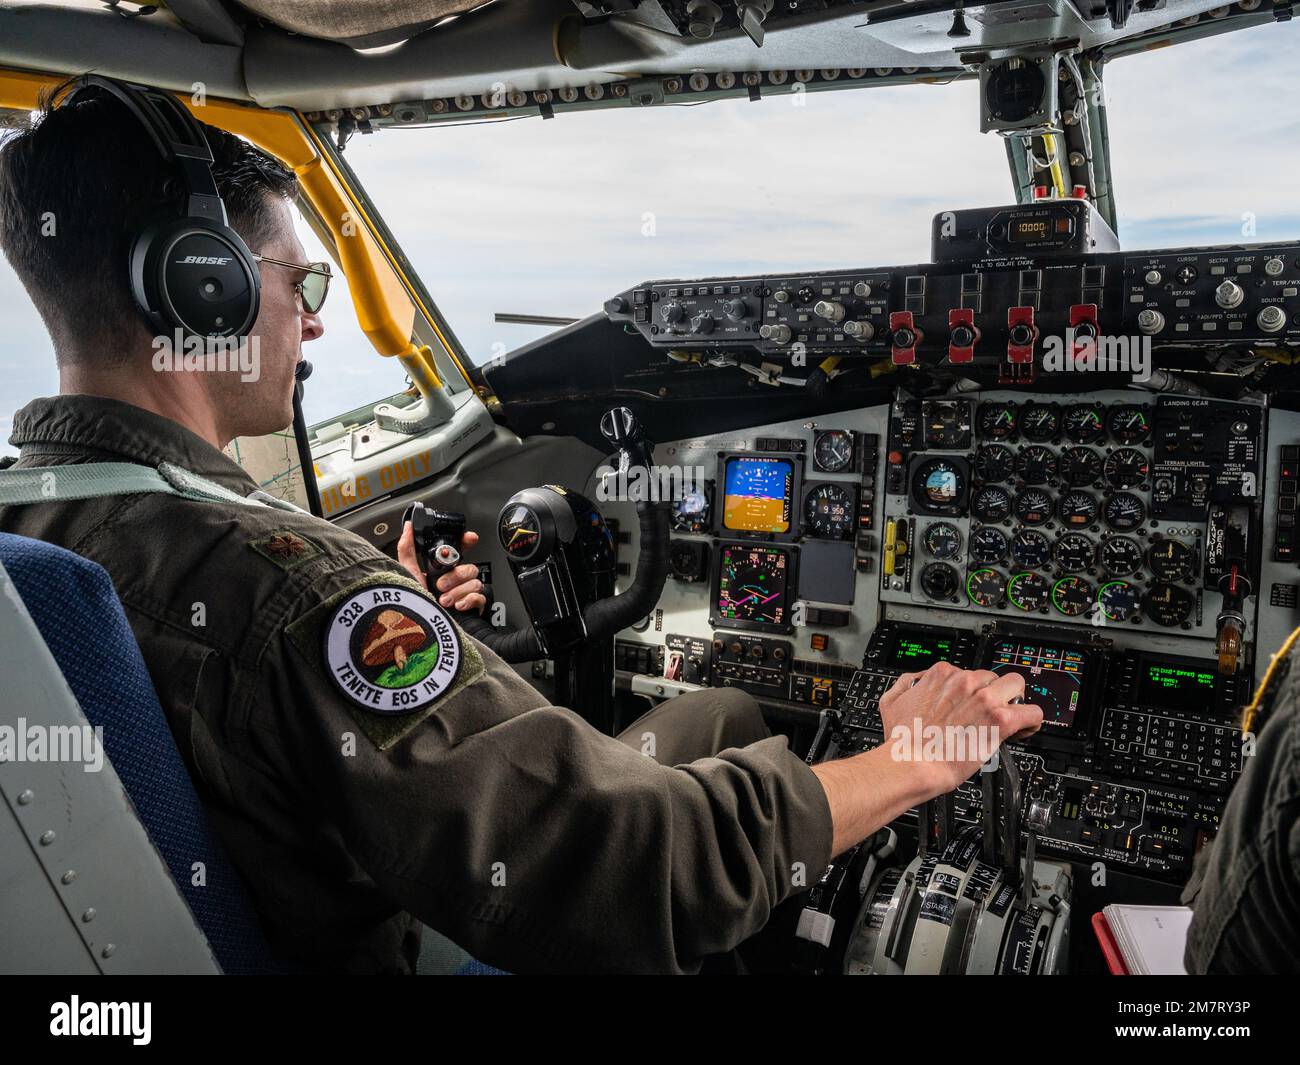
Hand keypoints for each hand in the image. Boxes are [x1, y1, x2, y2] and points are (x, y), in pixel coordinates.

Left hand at [397, 523, 487, 614]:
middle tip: (440, 585)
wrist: (423, 632)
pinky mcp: (474, 606)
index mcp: (441, 570)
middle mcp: (455, 580)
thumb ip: (407, 549)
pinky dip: (468, 600)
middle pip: (468, 566)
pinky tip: (457, 606)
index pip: (460, 551)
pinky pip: (480, 595)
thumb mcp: (407, 573)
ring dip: (457, 591)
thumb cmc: (414, 605)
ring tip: (444, 601)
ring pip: (474, 581)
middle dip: (455, 576)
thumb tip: (408, 528)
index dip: (466, 543)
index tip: (469, 538)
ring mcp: (466, 593)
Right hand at [875, 661, 1043, 799]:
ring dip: (1014, 702)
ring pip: (1016, 686)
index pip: (969, 673)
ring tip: (1009, 721)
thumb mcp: (892, 701)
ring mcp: (984, 698)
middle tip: (989, 715)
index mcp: (942, 675)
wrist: (911, 763)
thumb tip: (918, 680)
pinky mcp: (1000, 719)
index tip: (973, 707)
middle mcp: (965, 681)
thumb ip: (907, 683)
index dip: (973, 692)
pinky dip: (1031, 722)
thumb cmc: (902, 740)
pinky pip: (1032, 711)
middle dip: (994, 694)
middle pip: (994, 677)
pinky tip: (1021, 732)